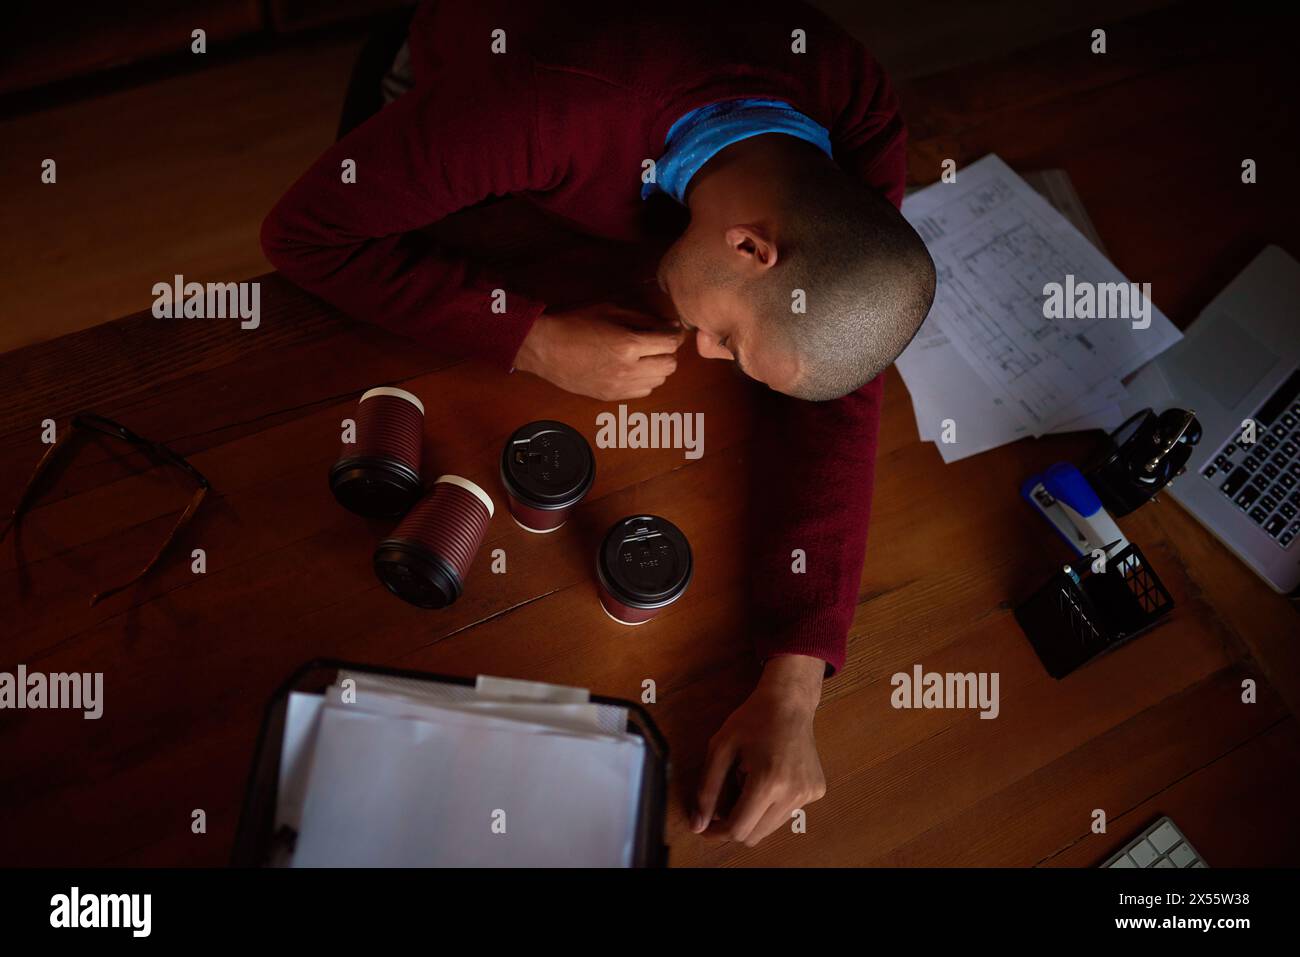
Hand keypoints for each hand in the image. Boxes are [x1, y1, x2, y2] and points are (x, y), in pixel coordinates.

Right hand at [513, 304, 685, 400]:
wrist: (545, 349)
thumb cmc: (575, 324)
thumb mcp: (611, 311)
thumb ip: (644, 319)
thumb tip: (670, 326)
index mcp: (628, 345)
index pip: (670, 344)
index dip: (676, 335)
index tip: (672, 330)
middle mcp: (627, 370)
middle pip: (670, 366)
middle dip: (668, 352)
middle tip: (658, 343)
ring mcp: (619, 386)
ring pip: (659, 381)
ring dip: (657, 367)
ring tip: (644, 356)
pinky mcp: (611, 396)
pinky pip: (643, 392)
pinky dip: (645, 380)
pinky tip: (632, 369)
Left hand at [693, 655, 826, 846]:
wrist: (789, 702)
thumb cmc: (752, 720)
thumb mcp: (720, 748)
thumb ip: (707, 789)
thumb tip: (697, 825)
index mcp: (768, 781)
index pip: (738, 829)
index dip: (716, 832)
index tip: (704, 826)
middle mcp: (793, 793)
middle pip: (754, 835)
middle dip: (734, 825)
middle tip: (723, 803)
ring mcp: (808, 794)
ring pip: (770, 829)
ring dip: (753, 815)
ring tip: (748, 783)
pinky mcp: (816, 791)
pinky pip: (786, 814)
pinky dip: (771, 806)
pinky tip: (769, 779)